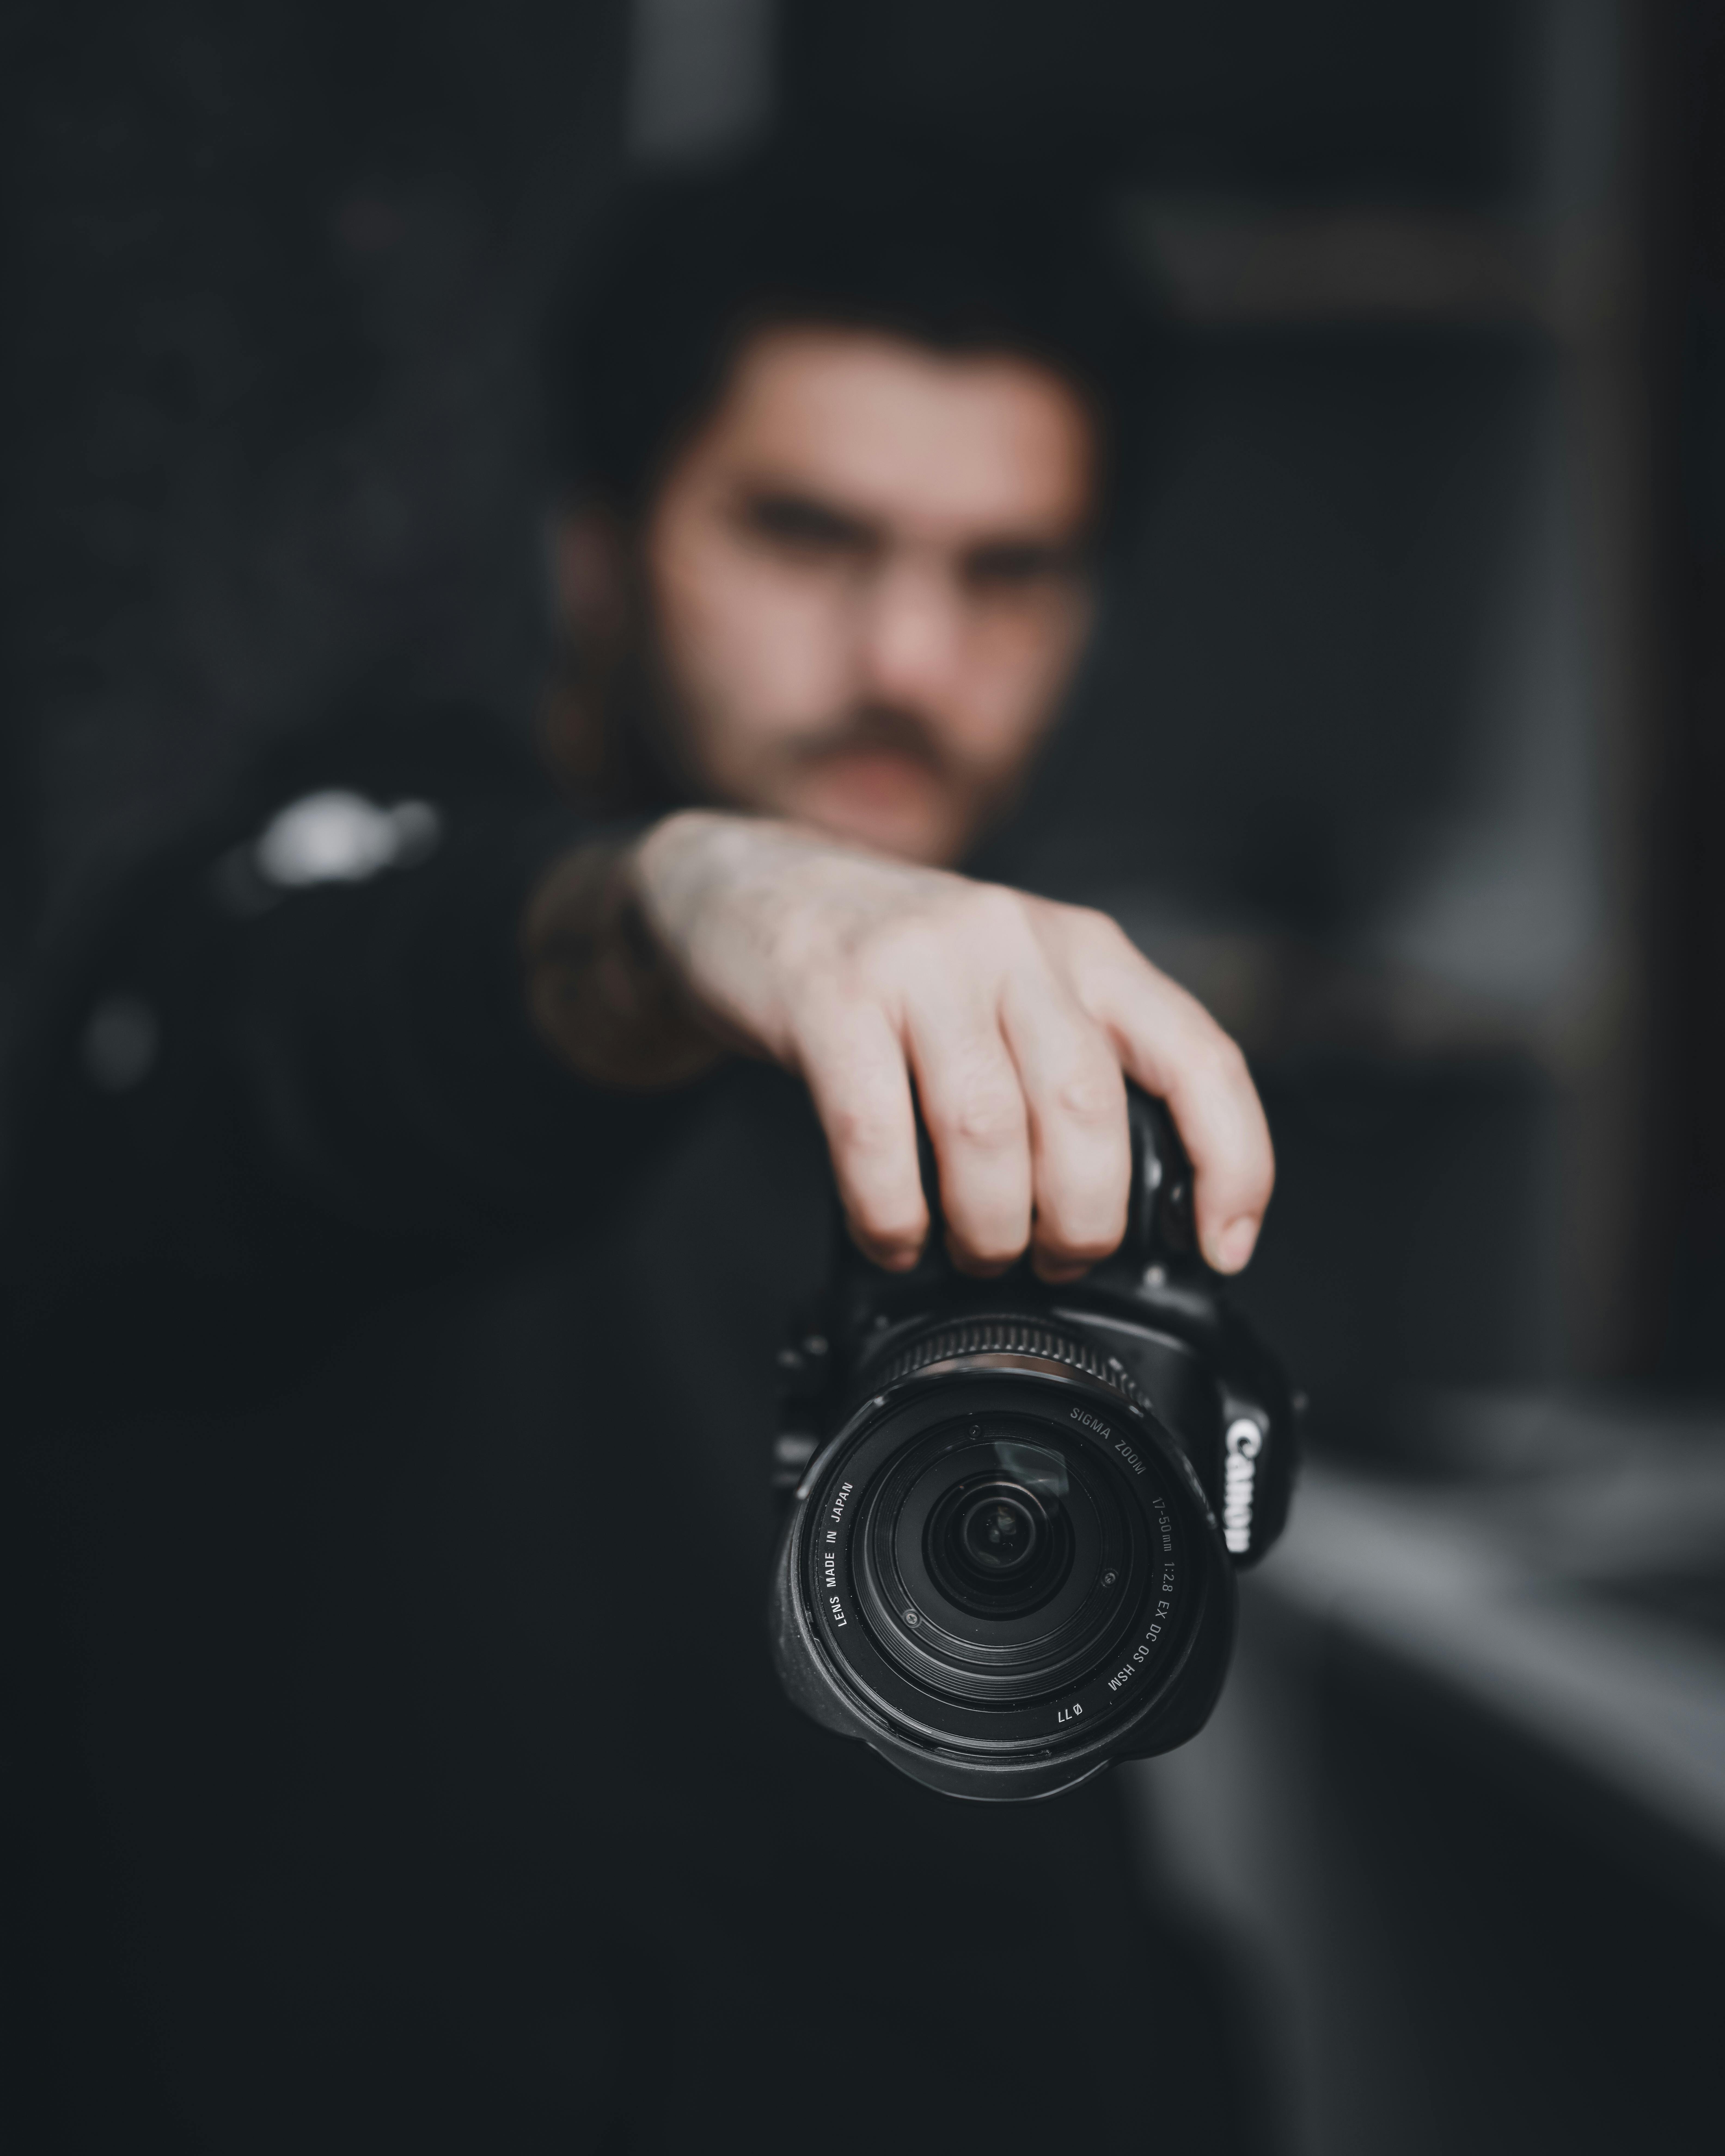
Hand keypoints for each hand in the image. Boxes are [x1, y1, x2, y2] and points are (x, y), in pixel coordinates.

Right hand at [610, 812, 1272, 1280]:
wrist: (750, 890)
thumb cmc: (894, 969)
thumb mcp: (1011, 992)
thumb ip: (1073, 1069)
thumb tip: (1133, 1213)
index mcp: (1084, 949)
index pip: (1200, 1056)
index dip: (1232, 1163)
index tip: (1220, 1248)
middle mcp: (1015, 941)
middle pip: (1088, 1111)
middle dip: (1082, 1221)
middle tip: (1053, 1262)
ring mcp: (922, 962)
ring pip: (989, 1131)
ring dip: (988, 1228)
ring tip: (971, 1255)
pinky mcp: (832, 994)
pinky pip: (878, 1137)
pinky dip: (894, 1216)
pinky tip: (893, 1239)